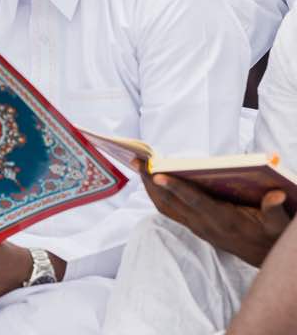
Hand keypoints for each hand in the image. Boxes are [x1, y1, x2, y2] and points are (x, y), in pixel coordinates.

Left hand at [138, 160, 289, 266]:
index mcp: (223, 220)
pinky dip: (156, 194)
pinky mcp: (192, 225)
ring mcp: (195, 226)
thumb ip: (275, 210)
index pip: (194, 201)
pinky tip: (148, 179)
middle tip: (137, 159)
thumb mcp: (278, 224)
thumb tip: (276, 195)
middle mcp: (204, 224)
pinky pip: (168, 209)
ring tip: (137, 164)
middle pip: (171, 201)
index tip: (157, 174)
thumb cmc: (270, 234)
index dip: (175, 187)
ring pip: (165, 206)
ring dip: (148, 186)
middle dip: (151, 181)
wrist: (262, 255)